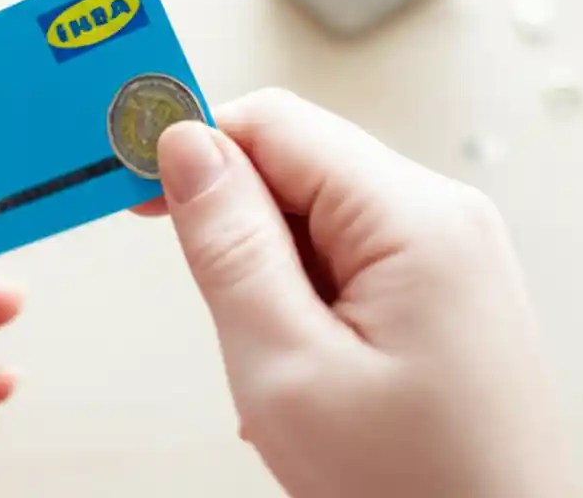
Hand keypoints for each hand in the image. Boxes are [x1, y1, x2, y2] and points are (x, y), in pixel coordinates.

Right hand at [138, 89, 575, 497]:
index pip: (273, 122)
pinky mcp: (446, 291)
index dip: (190, 142)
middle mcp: (445, 217)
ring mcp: (452, 255)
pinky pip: (348, 260)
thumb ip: (230, 245)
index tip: (130, 185)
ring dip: (269, 276)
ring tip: (276, 364)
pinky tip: (307, 371)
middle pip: (297, 165)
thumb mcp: (288, 369)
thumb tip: (185, 145)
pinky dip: (304, 302)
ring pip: (316, 218)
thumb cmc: (413, 490)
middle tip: (218, 309)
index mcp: (415, 218)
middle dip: (235, 225)